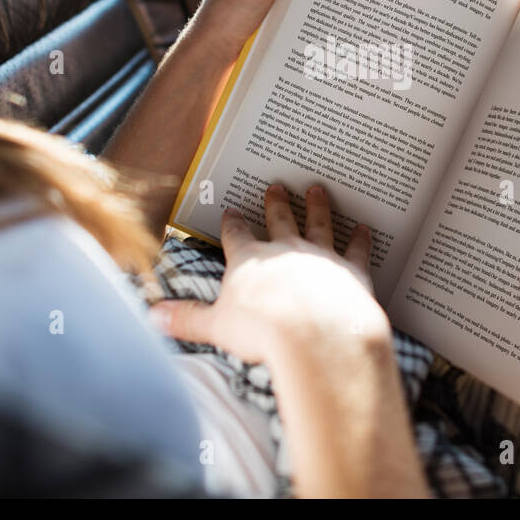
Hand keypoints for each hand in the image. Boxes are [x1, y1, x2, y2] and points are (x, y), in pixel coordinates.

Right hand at [150, 183, 388, 364]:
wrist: (314, 333)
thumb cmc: (263, 331)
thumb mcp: (215, 326)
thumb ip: (186, 320)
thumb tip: (154, 318)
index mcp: (249, 260)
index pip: (236, 235)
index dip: (232, 223)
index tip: (231, 211)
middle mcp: (284, 250)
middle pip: (279, 220)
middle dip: (276, 203)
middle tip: (277, 186)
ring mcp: (319, 255)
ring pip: (318, 224)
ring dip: (317, 207)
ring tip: (317, 191)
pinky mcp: (350, 269)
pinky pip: (356, 249)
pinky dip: (360, 239)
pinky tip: (365, 229)